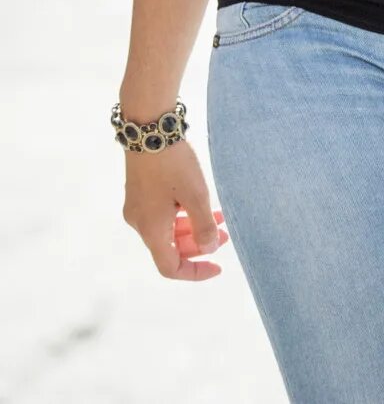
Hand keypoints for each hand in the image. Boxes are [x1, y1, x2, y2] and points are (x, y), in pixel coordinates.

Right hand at [122, 139, 226, 281]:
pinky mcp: (140, 194)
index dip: (194, 272)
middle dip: (199, 246)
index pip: (169, 267)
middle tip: (226, 236)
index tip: (218, 267)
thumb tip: (209, 250)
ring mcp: (138, 208)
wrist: (149, 131)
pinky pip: (163, 216)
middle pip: (170, 248)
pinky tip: (202, 206)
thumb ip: (203, 227)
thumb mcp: (196, 196)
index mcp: (150, 229)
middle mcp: (140, 223)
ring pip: (167, 231)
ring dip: (193, 230)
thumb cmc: (174, 164)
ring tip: (221, 220)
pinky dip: (183, 217)